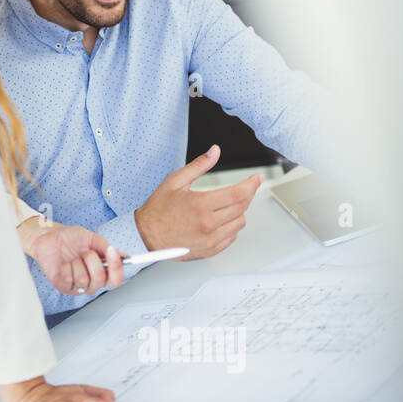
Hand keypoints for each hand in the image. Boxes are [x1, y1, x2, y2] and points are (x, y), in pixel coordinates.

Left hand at [18, 217, 124, 294]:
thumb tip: (121, 256)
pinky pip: (68, 280)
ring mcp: (78, 285)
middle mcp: (92, 281)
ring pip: (84, 280)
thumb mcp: (92, 238)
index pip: (117, 279)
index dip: (116, 267)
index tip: (111, 252)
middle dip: (92, 261)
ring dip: (77, 263)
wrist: (49, 237)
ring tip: (72, 257)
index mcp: (103, 270)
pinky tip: (63, 263)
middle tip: (85, 252)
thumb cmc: (70, 238)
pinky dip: (65, 267)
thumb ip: (106, 247)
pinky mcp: (64, 287)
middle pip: (101, 280)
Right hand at [133, 144, 261, 260]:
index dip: (252, 184)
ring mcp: (210, 239)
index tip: (257, 178)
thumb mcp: (175, 181)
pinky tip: (220, 220)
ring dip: (239, 212)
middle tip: (243, 188)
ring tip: (226, 205)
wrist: (145, 236)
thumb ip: (198, 165)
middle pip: (242, 207)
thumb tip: (214, 151)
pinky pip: (232, 237)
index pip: (239, 193)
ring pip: (240, 223)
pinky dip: (231, 227)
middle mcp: (208, 224)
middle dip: (246, 194)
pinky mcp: (209, 250)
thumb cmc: (157, 210)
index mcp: (200, 205)